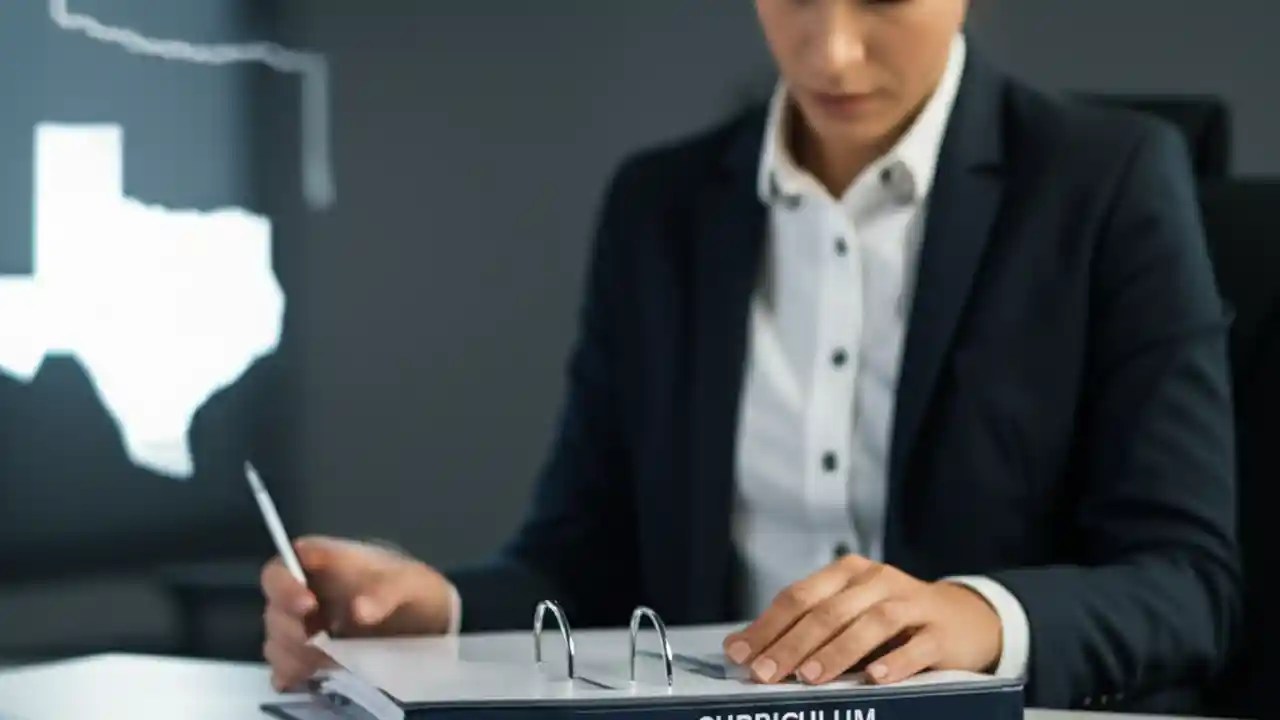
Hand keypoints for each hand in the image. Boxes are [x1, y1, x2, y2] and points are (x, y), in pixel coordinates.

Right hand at [260, 535, 455, 690]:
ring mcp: (307, 625)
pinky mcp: (311, 655)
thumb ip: (385, 591)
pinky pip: (286, 665)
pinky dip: (293, 673)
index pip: (284, 564)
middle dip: (289, 626)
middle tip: (316, 641)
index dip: (285, 585)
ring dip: (292, 653)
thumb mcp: (409, 582)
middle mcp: (307, 592)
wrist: (428, 620)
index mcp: (324, 562)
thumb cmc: (412, 589)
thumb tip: (358, 611)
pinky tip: (312, 676)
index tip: (308, 606)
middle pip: (275, 606)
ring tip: (325, 661)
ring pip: (277, 638)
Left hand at [722, 555, 1000, 685]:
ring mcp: (911, 603)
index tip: (740, 654)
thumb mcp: (850, 614)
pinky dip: (895, 662)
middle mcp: (877, 580)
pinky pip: (917, 646)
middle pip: (828, 610)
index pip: (798, 596)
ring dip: (836, 651)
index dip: (767, 626)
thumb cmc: (894, 621)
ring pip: (870, 623)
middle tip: (766, 673)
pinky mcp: (941, 631)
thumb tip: (750, 652)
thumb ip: (808, 628)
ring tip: (810, 677)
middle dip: (792, 644)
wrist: (966, 619)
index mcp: (847, 573)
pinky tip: (875, 677)